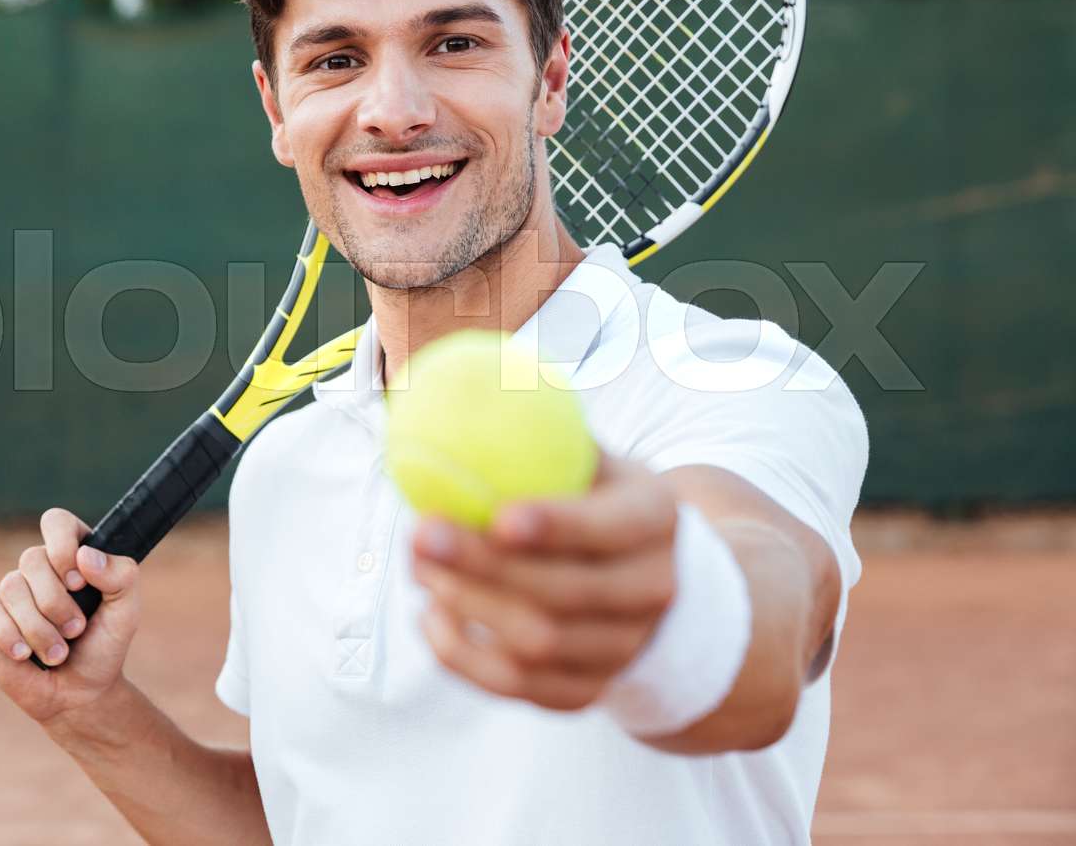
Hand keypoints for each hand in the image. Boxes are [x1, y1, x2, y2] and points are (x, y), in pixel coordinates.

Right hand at [0, 508, 140, 724]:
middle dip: (56, 602)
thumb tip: (84, 556)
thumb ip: (121, 576)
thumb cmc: (104, 647)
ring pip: (12, 587)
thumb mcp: (126, 611)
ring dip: (39, 628)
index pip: (57, 523)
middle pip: (32, 558)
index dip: (62, 546)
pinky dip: (12, 637)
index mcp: (73, 556)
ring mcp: (13, 590)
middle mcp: (40, 568)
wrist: (79, 694)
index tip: (78, 581)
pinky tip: (25, 655)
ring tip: (58, 653)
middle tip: (76, 630)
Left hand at [411, 454, 677, 710]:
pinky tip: (429, 614)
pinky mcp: (586, 690)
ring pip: (537, 646)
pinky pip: (517, 687)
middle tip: (422, 536)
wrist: (650, 576)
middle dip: (485, 568)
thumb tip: (461, 385)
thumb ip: (541, 432)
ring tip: (417, 567)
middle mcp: (652, 590)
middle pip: (566, 595)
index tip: (498, 516)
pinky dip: (463, 656)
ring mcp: (622, 648)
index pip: (611, 528)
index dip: (558, 526)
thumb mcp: (592, 456)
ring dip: (466, 607)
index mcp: (658, 520)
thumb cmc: (598, 498)